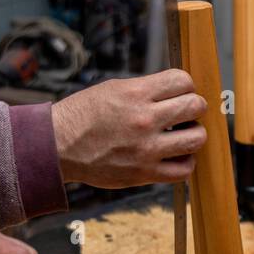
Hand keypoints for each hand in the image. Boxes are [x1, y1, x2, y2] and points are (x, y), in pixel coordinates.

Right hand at [51, 70, 207, 187]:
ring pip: (196, 138)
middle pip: (196, 106)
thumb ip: (146, 90)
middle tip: (184, 114)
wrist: (57, 146)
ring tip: (182, 135)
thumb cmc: (84, 116)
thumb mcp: (113, 89)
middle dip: (194, 107)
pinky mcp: (144, 173)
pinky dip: (186, 161)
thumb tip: (177, 91)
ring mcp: (146, 148)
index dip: (185, 86)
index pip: (183, 80)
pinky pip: (184, 169)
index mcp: (135, 93)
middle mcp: (144, 119)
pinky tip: (176, 155)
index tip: (179, 93)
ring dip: (194, 134)